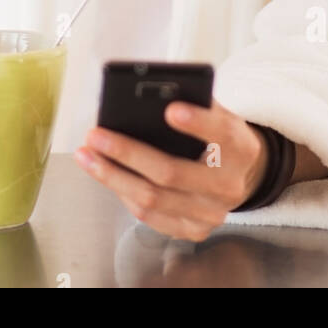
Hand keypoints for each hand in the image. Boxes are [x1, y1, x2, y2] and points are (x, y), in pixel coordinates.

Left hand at [74, 98, 269, 242]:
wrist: (240, 173)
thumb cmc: (216, 135)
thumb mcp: (215, 113)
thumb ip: (192, 102)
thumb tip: (145, 96)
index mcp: (240, 147)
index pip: (220, 134)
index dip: (197, 123)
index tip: (170, 109)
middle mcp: (229, 185)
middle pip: (172, 173)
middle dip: (127, 152)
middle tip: (96, 134)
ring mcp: (211, 214)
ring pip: (153, 199)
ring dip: (112, 176)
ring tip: (87, 154)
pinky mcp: (193, 231)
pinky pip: (149, 216)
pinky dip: (122, 192)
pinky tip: (104, 174)